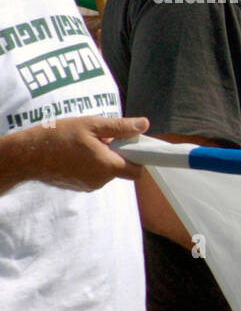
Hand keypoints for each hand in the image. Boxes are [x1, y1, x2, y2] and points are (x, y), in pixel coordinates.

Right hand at [28, 116, 148, 190]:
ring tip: (83, 144)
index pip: (137, 171)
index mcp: (107, 166)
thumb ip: (120, 127)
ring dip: (102, 158)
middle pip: (121, 168)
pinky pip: (93, 174)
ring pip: (106, 170)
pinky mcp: (78, 186)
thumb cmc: (57, 137)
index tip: (129, 144)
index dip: (138, 157)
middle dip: (116, 153)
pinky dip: (90, 164)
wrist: (26, 154)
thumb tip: (143, 125)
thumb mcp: (91, 125)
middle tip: (99, 138)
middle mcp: (100, 180)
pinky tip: (75, 153)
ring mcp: (88, 186)